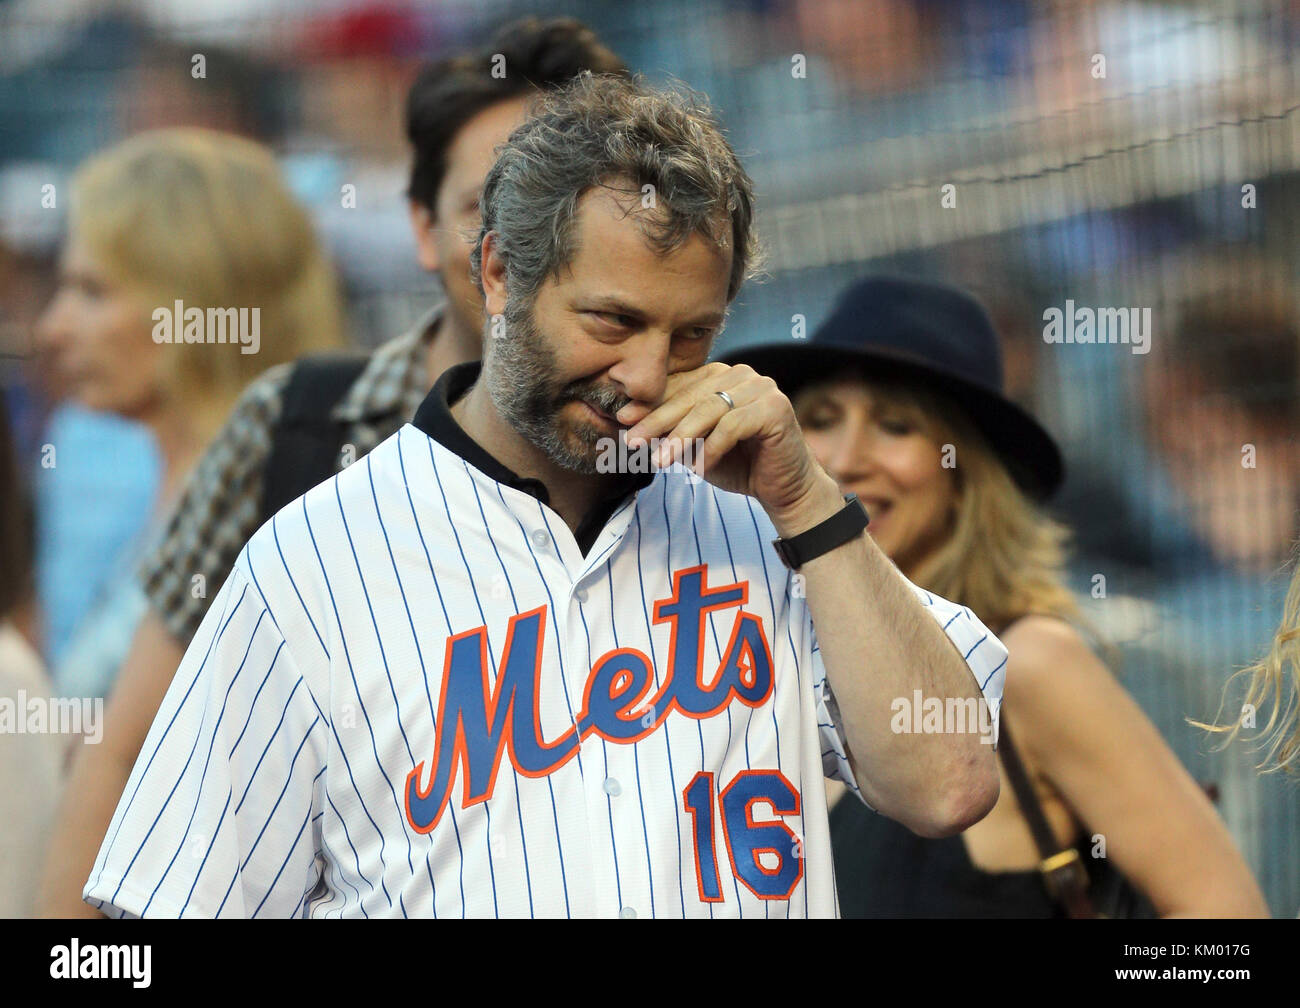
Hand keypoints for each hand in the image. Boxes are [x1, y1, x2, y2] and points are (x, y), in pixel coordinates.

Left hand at [617, 362, 840, 534]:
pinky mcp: (776, 407)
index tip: (622, 422)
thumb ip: (670, 432)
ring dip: (681, 437)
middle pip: (691, 395)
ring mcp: (762, 387)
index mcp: (721, 376)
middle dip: (658, 420)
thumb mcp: (695, 447)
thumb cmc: (738, 465)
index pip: (680, 385)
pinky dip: (712, 447)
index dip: (650, 404)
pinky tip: (698, 467)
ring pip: (709, 409)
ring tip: (660, 460)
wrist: (783, 489)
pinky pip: (733, 425)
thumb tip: (627, 426)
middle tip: (632, 440)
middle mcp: (742, 374)